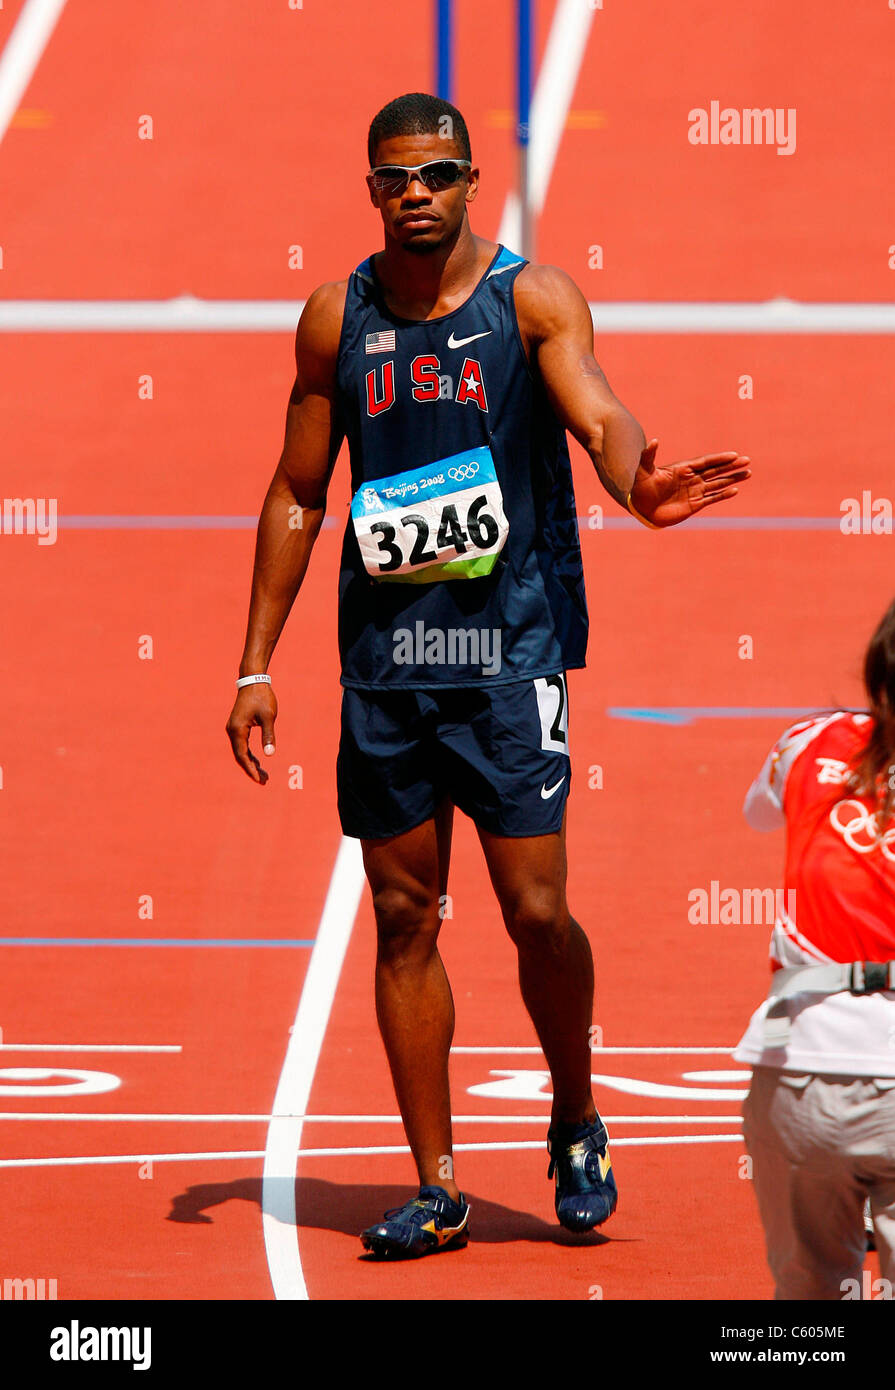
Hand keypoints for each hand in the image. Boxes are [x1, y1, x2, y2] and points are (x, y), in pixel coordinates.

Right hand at [225, 684, 277, 783]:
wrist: (253, 681)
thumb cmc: (262, 697)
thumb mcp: (268, 717)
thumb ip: (268, 735)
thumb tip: (269, 754)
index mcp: (237, 730)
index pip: (242, 755)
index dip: (250, 769)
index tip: (259, 779)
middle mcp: (232, 731)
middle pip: (240, 756)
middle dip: (251, 769)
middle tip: (264, 781)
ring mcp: (233, 729)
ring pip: (241, 752)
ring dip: (251, 763)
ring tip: (263, 775)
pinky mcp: (237, 726)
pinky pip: (242, 745)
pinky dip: (249, 755)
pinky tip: (258, 761)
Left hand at [629, 440, 750, 527]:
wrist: (641, 508)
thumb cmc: (641, 488)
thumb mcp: (643, 471)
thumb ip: (648, 456)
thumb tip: (654, 441)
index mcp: (683, 468)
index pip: (706, 462)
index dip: (720, 459)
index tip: (734, 455)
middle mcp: (692, 478)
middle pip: (716, 470)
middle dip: (731, 466)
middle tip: (747, 461)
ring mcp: (695, 491)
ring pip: (718, 483)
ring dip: (732, 479)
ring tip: (748, 473)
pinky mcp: (695, 504)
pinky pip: (712, 498)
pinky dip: (723, 494)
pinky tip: (735, 490)